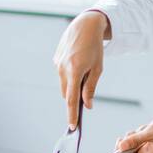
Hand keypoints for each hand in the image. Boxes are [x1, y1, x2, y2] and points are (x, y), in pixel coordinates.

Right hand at [53, 10, 108, 127]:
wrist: (85, 25)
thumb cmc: (95, 47)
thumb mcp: (97, 68)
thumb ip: (90, 88)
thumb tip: (87, 105)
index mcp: (75, 71)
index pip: (72, 99)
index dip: (72, 114)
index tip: (72, 126)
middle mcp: (63, 68)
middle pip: (67, 94)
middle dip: (74, 98)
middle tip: (85, 96)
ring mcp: (57, 64)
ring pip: (64, 84)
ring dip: (72, 85)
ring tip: (84, 71)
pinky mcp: (55, 59)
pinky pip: (62, 74)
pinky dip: (69, 75)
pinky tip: (77, 63)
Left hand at [116, 111, 152, 152]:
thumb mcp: (150, 132)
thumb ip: (134, 140)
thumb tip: (119, 147)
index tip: (122, 141)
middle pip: (129, 152)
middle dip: (130, 141)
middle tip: (136, 132)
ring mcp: (152, 150)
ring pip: (134, 144)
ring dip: (136, 135)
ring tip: (147, 128)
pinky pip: (141, 140)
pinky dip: (142, 133)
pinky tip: (150, 127)